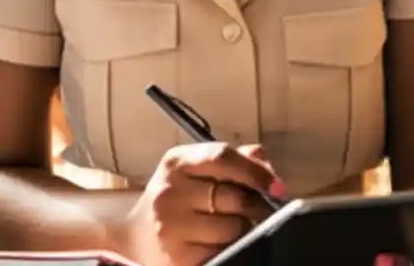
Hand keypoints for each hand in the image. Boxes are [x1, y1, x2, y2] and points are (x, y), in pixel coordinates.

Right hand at [115, 142, 286, 265]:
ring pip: (232, 227)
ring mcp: (170, 226)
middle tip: (263, 211)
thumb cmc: (179, 197)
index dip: (256, 172)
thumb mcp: (198, 170)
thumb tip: (268, 167)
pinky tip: (224, 243)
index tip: (278, 188)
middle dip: (257, 205)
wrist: (135, 235)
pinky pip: (223, 251)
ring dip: (244, 229)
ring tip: (238, 227)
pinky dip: (231, 247)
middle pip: (234, 197)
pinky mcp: (176, 257)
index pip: (222, 157)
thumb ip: (236, 160)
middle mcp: (169, 191)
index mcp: (177, 162)